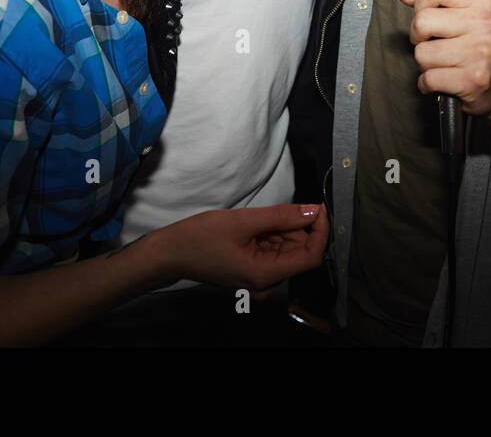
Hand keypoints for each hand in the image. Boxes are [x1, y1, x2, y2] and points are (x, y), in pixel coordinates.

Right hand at [159, 203, 328, 292]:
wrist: (171, 252)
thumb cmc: (200, 237)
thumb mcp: (243, 221)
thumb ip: (282, 216)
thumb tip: (313, 211)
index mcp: (264, 275)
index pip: (310, 257)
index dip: (320, 231)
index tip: (319, 207)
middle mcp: (266, 283)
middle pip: (299, 252)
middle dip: (294, 227)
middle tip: (271, 212)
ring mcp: (260, 280)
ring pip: (288, 250)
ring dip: (280, 231)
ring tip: (254, 223)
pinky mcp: (254, 273)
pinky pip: (274, 253)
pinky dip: (270, 236)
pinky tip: (252, 229)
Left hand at [388, 0, 490, 118]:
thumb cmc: (474, 41)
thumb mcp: (456, 10)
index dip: (423, 4)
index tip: (432, 14)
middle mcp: (485, 23)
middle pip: (422, 22)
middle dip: (419, 35)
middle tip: (435, 40)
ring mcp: (481, 52)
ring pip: (422, 53)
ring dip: (425, 61)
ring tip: (443, 59)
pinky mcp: (473, 80)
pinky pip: (428, 78)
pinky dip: (429, 82)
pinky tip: (444, 77)